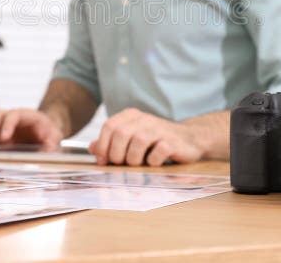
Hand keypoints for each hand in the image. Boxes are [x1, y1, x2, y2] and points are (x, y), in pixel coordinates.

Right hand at [0, 109, 62, 149]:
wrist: (43, 132)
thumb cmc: (48, 133)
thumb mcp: (55, 137)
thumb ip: (53, 142)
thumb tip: (49, 148)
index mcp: (26, 115)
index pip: (14, 115)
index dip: (7, 125)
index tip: (4, 138)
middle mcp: (11, 116)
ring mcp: (0, 123)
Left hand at [88, 108, 204, 165]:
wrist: (188, 139)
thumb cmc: (155, 141)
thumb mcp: (131, 138)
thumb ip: (111, 142)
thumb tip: (92, 148)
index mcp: (131, 116)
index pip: (109, 126)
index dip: (103, 145)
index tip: (103, 160)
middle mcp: (144, 119)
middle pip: (121, 134)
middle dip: (117, 154)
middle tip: (121, 164)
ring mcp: (159, 129)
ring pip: (138, 142)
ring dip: (134, 159)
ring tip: (138, 164)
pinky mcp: (172, 141)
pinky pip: (157, 152)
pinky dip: (152, 161)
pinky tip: (154, 162)